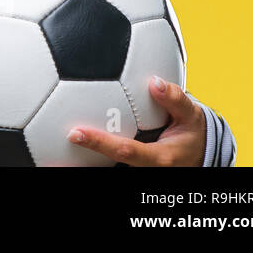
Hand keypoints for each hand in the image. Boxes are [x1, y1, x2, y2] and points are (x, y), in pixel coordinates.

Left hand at [65, 76, 206, 165]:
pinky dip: (88, 159)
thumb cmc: (192, 133)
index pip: (124, 151)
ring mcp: (136, 170)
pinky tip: (63, 151)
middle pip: (107, 166)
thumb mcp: (192, 117)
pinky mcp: (129, 167)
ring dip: (79, 164)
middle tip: (52, 149)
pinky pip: (107, 164)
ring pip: (104, 168)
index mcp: (159, 158)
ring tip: (50, 155)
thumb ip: (175, 99)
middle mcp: (144, 168)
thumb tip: (154, 82)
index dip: (99, 143)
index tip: (75, 132)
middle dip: (80, 161)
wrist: (202, 156)